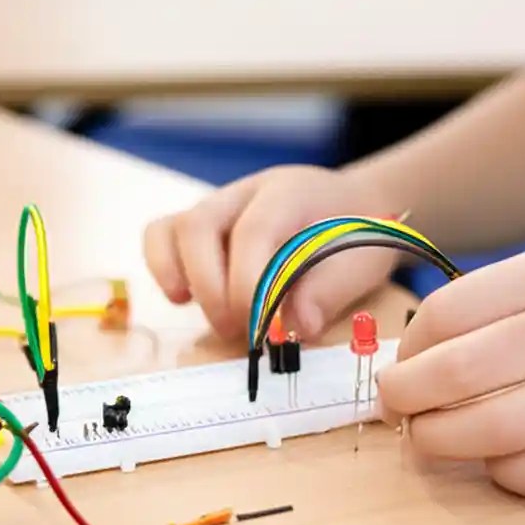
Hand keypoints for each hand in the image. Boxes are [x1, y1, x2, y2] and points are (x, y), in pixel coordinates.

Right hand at [143, 165, 395, 340]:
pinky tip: (185, 298)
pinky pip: (162, 238)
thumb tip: (296, 328)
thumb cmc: (356, 234)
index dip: (250, 285)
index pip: (254, 232)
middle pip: (198, 226)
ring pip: (170, 229)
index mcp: (287, 193)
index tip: (264, 332)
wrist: (353, 206)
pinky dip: (164, 269)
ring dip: (177, 278)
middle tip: (239, 332)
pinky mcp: (201, 226)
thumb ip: (330, 291)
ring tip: (211, 317)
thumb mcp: (362, 260)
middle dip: (211, 289)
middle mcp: (243, 193)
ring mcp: (217, 207)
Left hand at [377, 241, 524, 499]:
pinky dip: (501, 472)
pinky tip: (498, 458)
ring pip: (490, 429)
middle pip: (456, 372)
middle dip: (403, 397)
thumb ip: (496, 302)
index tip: (398, 365)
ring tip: (429, 436)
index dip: (406, 348)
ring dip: (439, 441)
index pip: (447, 312)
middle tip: (395, 406)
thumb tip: (408, 352)